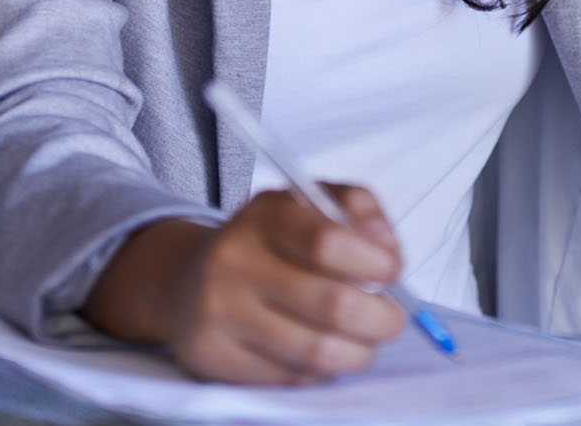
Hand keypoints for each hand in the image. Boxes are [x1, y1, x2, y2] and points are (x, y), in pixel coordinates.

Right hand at [82, 186, 406, 383]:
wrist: (186, 281)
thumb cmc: (266, 242)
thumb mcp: (306, 203)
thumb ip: (356, 207)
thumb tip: (387, 248)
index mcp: (263, 216)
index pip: (328, 242)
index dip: (374, 262)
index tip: (394, 271)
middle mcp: (234, 262)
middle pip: (332, 304)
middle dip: (382, 318)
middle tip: (394, 319)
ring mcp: (220, 313)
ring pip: (317, 351)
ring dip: (360, 352)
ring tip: (366, 340)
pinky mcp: (214, 358)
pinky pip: (292, 376)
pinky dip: (322, 370)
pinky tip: (322, 350)